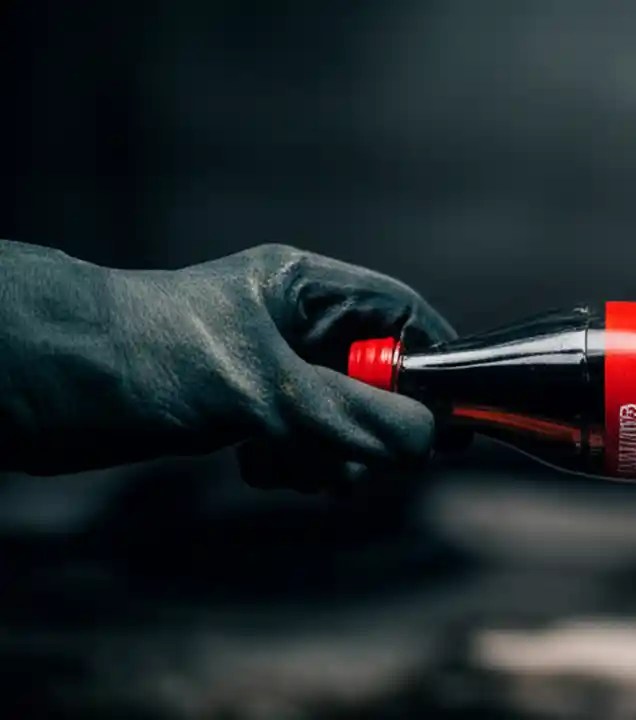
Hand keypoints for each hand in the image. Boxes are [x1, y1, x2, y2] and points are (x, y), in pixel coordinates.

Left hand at [0, 241, 452, 491]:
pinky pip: (299, 439)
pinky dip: (295, 464)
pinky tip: (260, 469)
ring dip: (333, 454)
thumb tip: (428, 441)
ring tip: (298, 471)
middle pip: (375, 374)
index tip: (455, 416)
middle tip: (367, 465)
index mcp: (303, 288)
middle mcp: (291, 322)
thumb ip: (354, 417)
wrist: (42, 386)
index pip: (398, 314)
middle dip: (377, 426)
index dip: (434, 361)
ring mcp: (267, 366)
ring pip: (339, 416)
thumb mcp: (266, 391)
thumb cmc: (147, 359)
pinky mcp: (240, 406)